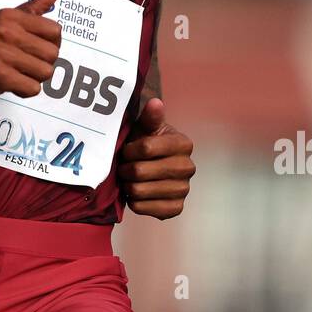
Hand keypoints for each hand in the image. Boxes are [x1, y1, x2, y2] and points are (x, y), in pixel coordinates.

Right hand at [0, 0, 62, 102]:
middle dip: (44, 63)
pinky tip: (12, 84)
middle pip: (53, 54)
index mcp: (11, 17)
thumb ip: (32, 8)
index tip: (38, 48)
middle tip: (28, 64)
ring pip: (45, 72)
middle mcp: (7, 33)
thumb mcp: (3, 20)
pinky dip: (25, 90)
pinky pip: (32, 88)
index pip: (54, 30)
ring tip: (19, 73)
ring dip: (35, 78)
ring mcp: (2, 55)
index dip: (52, 43)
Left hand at [118, 97, 194, 219]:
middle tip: (123, 166)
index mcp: (183, 144)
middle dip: (125, 169)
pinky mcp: (176, 208)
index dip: (129, 150)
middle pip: (140, 171)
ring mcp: (184, 189)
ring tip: (129, 178)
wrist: (151, 168)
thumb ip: (150, 117)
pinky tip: (136, 193)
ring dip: (127, 185)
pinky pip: (144, 207)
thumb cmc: (145, 143)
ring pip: (139, 190)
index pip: (146, 147)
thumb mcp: (145, 128)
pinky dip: (133, 201)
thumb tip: (155, 102)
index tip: (126, 150)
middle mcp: (188, 167)